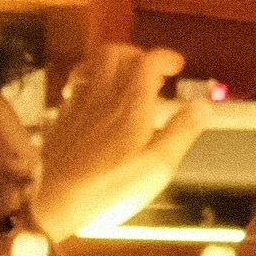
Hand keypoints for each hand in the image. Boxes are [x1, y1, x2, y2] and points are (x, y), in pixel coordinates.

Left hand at [31, 44, 207, 243]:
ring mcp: (76, 105)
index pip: (148, 61)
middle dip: (136, 54)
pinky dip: (90, 85)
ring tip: (124, 82)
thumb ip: (181, 133)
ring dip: (110, 66)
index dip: (165, 57)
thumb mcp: (157, 167)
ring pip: (90, 66)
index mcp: (131, 105)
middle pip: (115, 53)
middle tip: (152, 73)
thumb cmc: (109, 188)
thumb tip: (203, 106)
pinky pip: (75, 87)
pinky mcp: (60, 119)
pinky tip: (97, 105)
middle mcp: (102, 96)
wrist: (52, 201)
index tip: (177, 65)